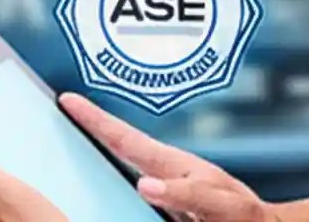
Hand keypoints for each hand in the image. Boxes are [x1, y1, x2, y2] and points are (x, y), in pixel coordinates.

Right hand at [60, 92, 280, 221]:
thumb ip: (186, 193)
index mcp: (172, 164)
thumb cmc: (246, 216)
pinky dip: (111, 182)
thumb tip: (142, 182)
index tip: (68, 99)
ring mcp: (163, 186)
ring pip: (122, 165)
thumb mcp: (221, 205)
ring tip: (72, 142)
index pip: (125, 138)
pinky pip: (128, 190)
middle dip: (90, 126)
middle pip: (118, 144)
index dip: (95, 119)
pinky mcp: (164, 204)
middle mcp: (163, 171)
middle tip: (62, 109)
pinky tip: (98, 187)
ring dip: (98, 152)